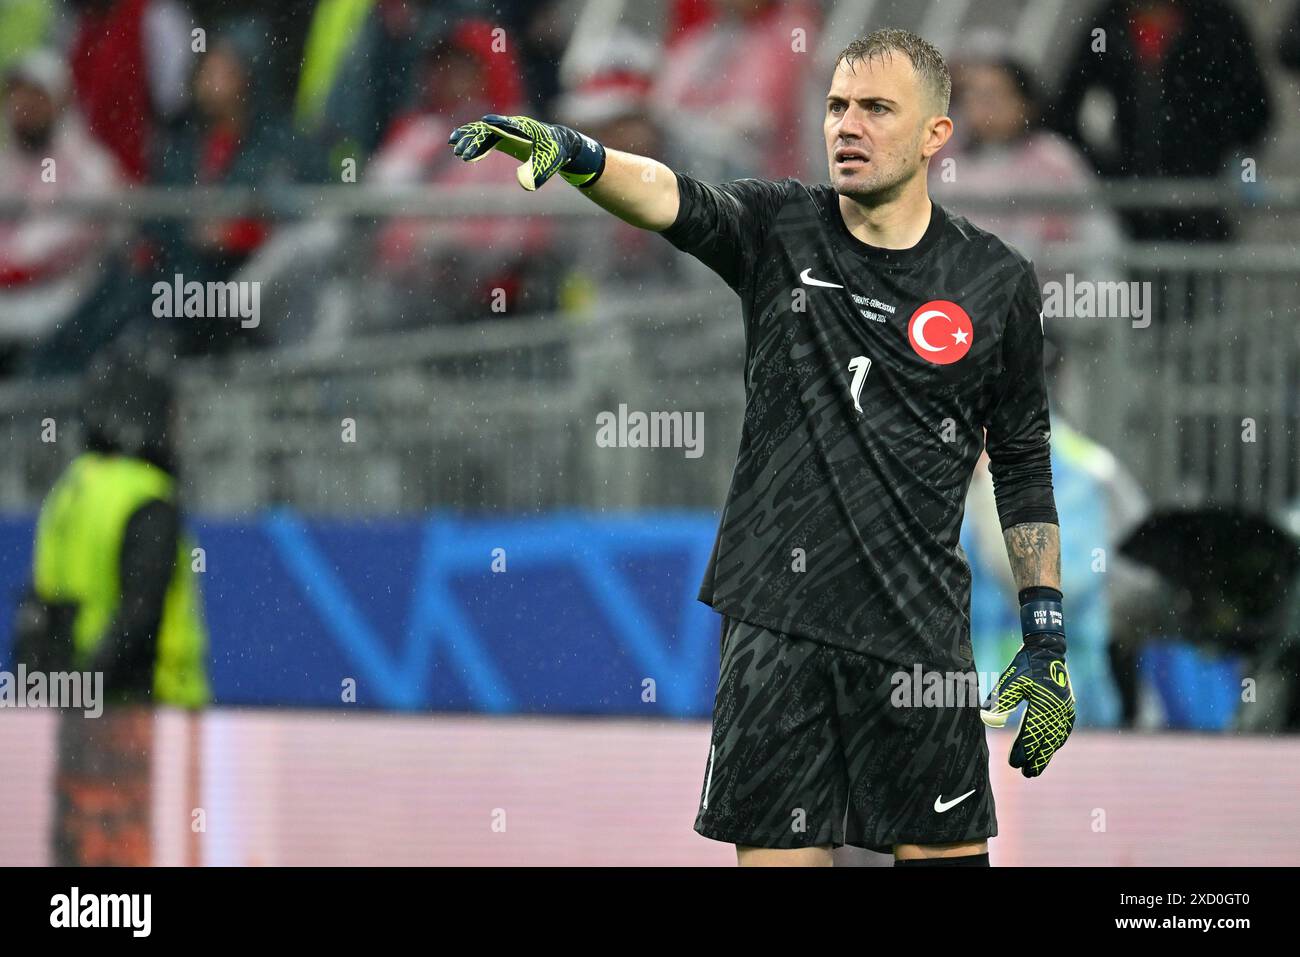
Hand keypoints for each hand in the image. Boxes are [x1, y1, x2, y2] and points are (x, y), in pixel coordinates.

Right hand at [448, 114, 604, 190]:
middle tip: (462, 153)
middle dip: (475, 140)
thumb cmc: (554, 152)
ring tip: (456, 151)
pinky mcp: (500, 136)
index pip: (508, 124)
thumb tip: (526, 185)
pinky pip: (482, 137)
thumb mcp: (549, 163)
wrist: (556, 144)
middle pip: (489, 129)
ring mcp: (504, 129)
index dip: (497, 123)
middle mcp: (511, 126)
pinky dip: (471, 142)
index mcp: (525, 129)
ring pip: (482, 132)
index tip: (486, 122)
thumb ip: (539, 173)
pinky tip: (457, 149)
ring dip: (469, 140)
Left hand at [980, 588, 1075, 776]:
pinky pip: (1063, 730)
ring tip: (1037, 767)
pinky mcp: (1068, 707)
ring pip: (1056, 738)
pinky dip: (1056, 742)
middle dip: (1037, 759)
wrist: (1047, 651)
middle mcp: (1058, 711)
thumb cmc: (1025, 665)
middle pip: (1047, 742)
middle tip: (1027, 774)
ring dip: (1047, 754)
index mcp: (1044, 706)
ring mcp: (1066, 710)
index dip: (1023, 751)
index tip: (1014, 764)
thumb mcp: (1011, 681)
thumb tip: (987, 719)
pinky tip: (1050, 748)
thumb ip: (1001, 701)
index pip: (1032, 735)